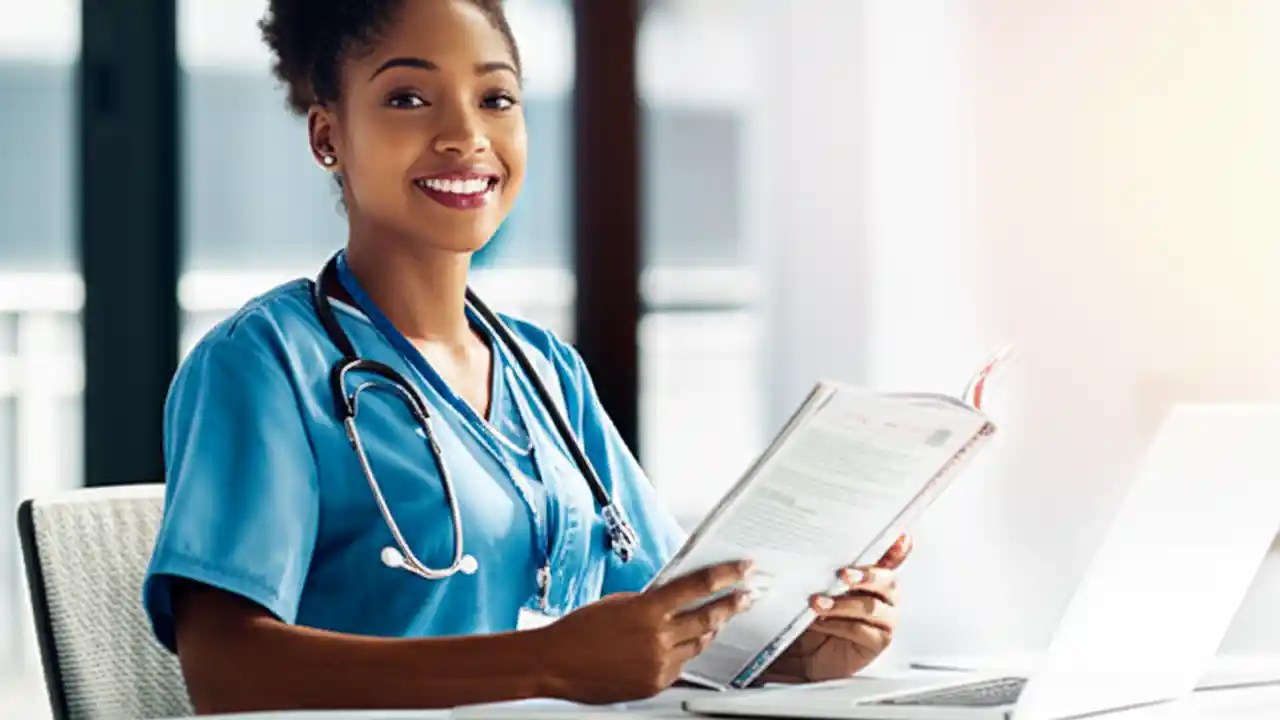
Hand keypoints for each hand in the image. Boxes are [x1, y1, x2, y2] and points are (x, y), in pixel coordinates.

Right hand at [539, 560, 753, 703]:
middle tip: (746, 597)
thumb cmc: (580, 629)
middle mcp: (658, 638)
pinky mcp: (655, 683)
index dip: (727, 575)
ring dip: (709, 630)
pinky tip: (679, 646)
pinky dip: (683, 653)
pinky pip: (680, 665)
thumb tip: (677, 597)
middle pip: (708, 617)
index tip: (743, 569)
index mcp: (648, 610)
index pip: (699, 586)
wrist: (556, 663)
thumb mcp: (619, 602)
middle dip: (731, 605)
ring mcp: (659, 664)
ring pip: (698, 644)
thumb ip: (651, 601)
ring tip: (717, 620)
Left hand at [763, 535, 912, 682]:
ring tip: (817, 603)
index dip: (897, 548)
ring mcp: (886, 620)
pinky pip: (861, 630)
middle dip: (865, 576)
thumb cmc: (817, 612)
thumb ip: (830, 565)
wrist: (805, 650)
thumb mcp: (821, 584)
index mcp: (877, 576)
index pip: (892, 557)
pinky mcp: (878, 642)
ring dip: (841, 604)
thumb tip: (827, 543)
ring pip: (871, 607)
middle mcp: (886, 596)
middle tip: (842, 575)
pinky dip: (837, 624)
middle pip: (887, 581)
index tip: (901, 537)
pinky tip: (819, 622)